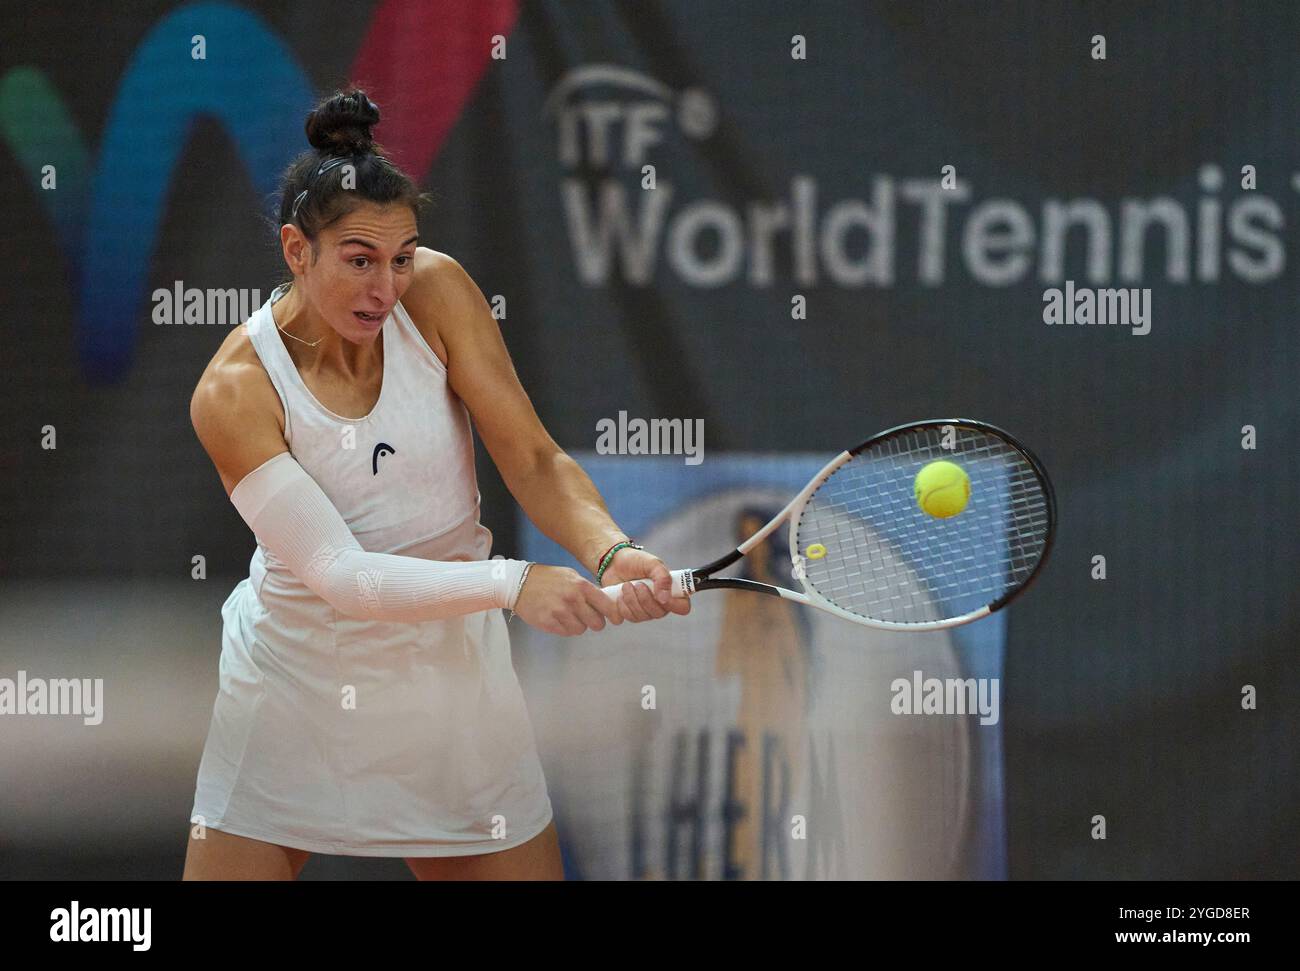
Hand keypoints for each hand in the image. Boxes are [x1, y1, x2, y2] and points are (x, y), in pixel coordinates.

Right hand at [510, 565, 624, 635]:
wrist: (519, 583)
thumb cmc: (548, 578)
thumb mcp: (571, 576)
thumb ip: (588, 589)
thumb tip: (606, 602)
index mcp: (581, 586)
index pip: (607, 606)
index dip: (614, 614)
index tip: (616, 619)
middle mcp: (573, 599)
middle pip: (597, 623)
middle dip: (594, 622)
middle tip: (588, 617)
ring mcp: (560, 612)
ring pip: (581, 629)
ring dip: (578, 625)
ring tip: (569, 615)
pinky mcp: (549, 623)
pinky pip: (566, 632)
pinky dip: (565, 628)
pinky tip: (558, 617)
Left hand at [598, 547, 691, 622]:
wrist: (614, 563)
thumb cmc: (636, 561)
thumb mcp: (652, 563)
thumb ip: (662, 577)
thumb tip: (664, 599)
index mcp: (671, 591)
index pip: (682, 607)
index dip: (674, 605)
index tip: (662, 596)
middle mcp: (661, 604)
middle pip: (659, 613)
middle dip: (645, 599)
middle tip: (637, 584)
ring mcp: (646, 611)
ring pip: (642, 616)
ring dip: (632, 599)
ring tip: (626, 585)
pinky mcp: (631, 613)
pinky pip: (629, 617)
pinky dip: (623, 605)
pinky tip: (621, 593)